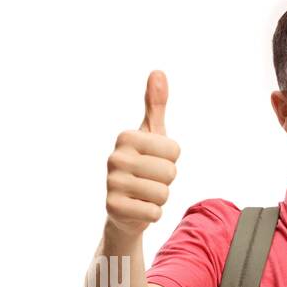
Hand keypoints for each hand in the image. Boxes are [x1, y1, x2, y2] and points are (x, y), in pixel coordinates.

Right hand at [105, 70, 180, 237]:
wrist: (124, 209)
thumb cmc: (142, 166)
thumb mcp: (151, 135)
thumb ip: (155, 105)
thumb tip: (158, 72)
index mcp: (126, 137)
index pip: (174, 151)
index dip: (171, 160)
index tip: (154, 161)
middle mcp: (115, 157)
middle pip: (170, 172)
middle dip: (166, 181)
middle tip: (149, 180)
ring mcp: (112, 183)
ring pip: (163, 193)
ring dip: (159, 198)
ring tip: (144, 194)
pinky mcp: (114, 208)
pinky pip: (154, 212)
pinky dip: (152, 213)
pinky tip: (138, 208)